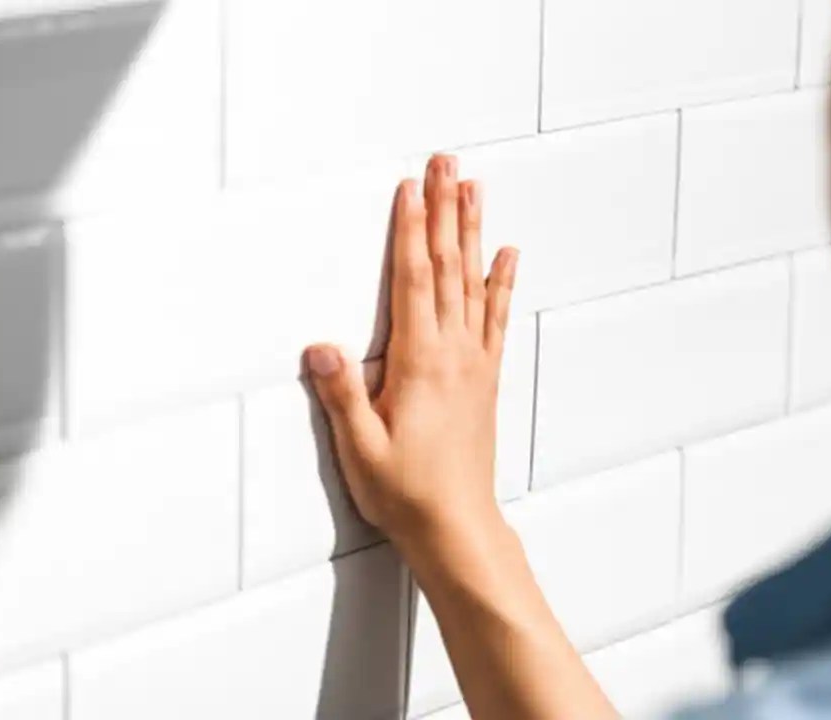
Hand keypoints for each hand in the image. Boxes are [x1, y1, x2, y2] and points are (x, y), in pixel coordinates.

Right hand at [304, 154, 518, 548]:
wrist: (458, 526)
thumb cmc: (408, 493)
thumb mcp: (361, 450)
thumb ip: (342, 397)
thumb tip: (322, 347)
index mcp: (421, 363)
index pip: (414, 281)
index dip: (410, 230)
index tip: (410, 188)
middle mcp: (455, 353)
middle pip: (448, 266)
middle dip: (444, 211)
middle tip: (447, 163)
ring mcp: (475, 363)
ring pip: (474, 282)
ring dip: (472, 233)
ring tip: (474, 190)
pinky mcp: (485, 378)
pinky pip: (496, 318)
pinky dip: (502, 283)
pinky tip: (508, 257)